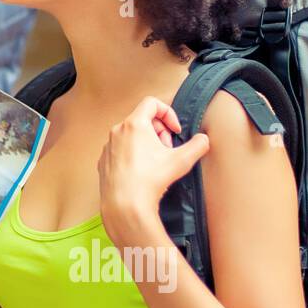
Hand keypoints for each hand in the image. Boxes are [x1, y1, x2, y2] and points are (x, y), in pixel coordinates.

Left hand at [97, 96, 210, 247]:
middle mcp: (117, 131)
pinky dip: (133, 155)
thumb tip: (203, 139)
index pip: (152, 103)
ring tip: (155, 161)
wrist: (124, 204)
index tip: (174, 131)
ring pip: (130, 135)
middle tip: (167, 148)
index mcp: (134, 124)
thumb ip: (198, 145)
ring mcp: (108, 146)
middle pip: (142, 119)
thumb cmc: (150, 180)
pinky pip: (120, 150)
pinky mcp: (104, 160)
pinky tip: (141, 172)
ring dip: (146, 143)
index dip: (168, 113)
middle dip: (159, 131)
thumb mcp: (182, 160)